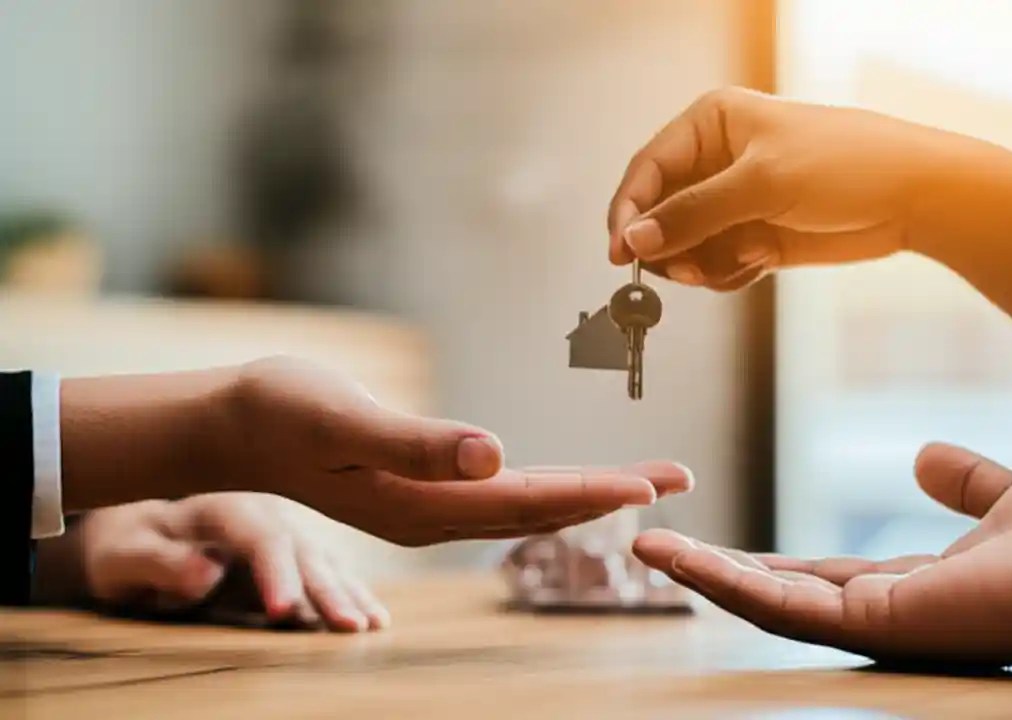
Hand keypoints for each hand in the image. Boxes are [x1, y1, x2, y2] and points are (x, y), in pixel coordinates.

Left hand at [38, 493, 388, 631]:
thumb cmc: (125, 544)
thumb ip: (161, 562)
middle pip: (303, 552)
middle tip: (350, 627)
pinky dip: (354, 594)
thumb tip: (207, 572)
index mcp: (224, 507)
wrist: (135, 526)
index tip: (283, 613)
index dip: (276, 574)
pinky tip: (377, 616)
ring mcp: (283, 534)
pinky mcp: (291, 557)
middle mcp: (265, 514)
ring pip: (324, 563)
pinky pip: (329, 574)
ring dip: (350, 594)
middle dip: (328, 591)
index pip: (260, 538)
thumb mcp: (124, 554)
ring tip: (373, 625)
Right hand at [207, 357, 692, 544]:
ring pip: (526, 509)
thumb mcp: (343, 420)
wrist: (231, 425)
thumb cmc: (281, 410)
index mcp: (421, 505)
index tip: (655, 483)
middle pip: (541, 510)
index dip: (595, 491)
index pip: (528, 500)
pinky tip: (568, 485)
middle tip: (679, 477)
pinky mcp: (418, 494)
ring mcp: (426, 511)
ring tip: (643, 482)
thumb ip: (417, 442)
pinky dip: (546, 493)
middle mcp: (432, 518)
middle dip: (611, 495)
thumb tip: (494, 455)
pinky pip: (501, 501)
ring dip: (586, 496)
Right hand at [607, 88, 976, 289]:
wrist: (914, 196)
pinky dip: (729, 274)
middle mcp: (718, 161)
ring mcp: (737, 202)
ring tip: (740, 264)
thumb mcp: (761, 184)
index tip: (619, 255)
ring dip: (703, 265)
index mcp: (712, 124)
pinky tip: (760, 265)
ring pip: (687, 247)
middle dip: (670, 247)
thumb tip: (634, 239)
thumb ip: (693, 214)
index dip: (628, 212)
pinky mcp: (757, 236)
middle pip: (660, 215)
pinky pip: (718, 266)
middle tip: (686, 271)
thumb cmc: (846, 164)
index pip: (647, 170)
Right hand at [634, 443, 1011, 667]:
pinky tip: (685, 560)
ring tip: (645, 548)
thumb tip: (921, 455)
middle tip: (652, 548)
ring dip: (703, 577)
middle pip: (779, 595)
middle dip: (714, 573)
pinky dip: (729, 584)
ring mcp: (877, 625)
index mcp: (909, 585)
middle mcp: (883, 612)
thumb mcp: (1007, 496)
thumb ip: (963, 482)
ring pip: (768, 606)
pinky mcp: (876, 624)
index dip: (763, 561)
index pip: (817, 577)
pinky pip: (785, 609)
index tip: (713, 540)